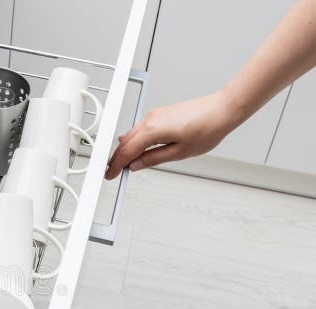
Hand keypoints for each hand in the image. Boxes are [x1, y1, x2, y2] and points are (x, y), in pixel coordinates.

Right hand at [105, 92, 235, 179]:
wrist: (222, 109)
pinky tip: (133, 146)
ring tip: (122, 163)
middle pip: (125, 142)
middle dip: (117, 158)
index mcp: (152, 130)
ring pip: (131, 135)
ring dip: (125, 149)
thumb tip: (138, 165)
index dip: (116, 165)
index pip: (127, 151)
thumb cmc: (207, 128)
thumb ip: (154, 159)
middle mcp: (150, 120)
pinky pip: (139, 129)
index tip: (111, 175)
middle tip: (112, 171)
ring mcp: (154, 115)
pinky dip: (134, 140)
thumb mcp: (179, 152)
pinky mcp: (160, 113)